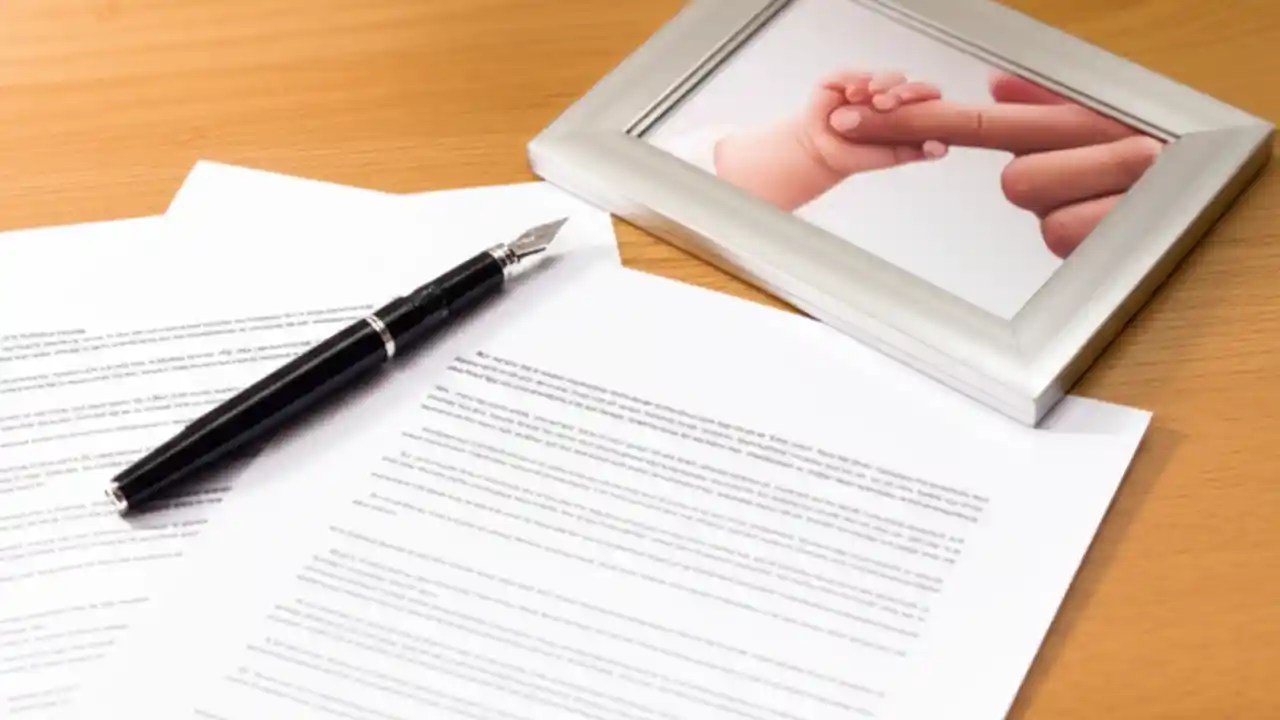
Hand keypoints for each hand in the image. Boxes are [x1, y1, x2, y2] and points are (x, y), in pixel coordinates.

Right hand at [711, 70, 949, 209]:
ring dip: (882, 84)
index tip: (930, 99)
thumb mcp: (891, 156)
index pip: (922, 94)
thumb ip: (917, 150)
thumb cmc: (855, 154)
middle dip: (902, 90)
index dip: (926, 94)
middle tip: (890, 104)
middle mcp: (887, 93)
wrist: (821, 154)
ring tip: (872, 98)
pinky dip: (856, 81)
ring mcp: (865, 85)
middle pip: (904, 82)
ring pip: (883, 76)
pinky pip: (853, 74)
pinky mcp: (842, 78)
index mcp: (903, 109)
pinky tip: (854, 94)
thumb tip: (942, 148)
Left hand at [826, 74, 1163, 256]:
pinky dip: (1085, 235)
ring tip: (1103, 201)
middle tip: (1080, 184)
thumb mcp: (1095, 125)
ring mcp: (1116, 182)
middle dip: (1039, 185)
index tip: (861, 121)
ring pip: (1040, 210)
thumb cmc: (1147, 155)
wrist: (1214, 182)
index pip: (977, 121)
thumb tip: (994, 86)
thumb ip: (1040, 106)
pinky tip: (1114, 221)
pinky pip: (1066, 237)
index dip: (914, 123)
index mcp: (1076, 117)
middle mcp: (1099, 141)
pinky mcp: (1125, 225)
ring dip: (1064, 212)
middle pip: (1014, 177)